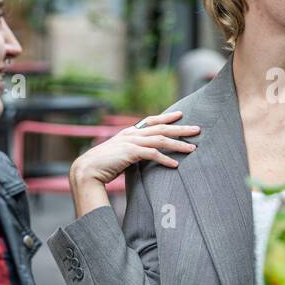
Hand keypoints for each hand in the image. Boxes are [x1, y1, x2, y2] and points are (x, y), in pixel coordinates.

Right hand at [68, 110, 199, 214]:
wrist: (87, 170)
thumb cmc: (103, 165)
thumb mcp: (119, 154)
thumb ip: (132, 152)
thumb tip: (143, 155)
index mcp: (129, 132)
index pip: (151, 121)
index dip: (167, 117)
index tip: (180, 114)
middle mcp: (131, 134)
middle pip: (161, 128)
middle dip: (180, 128)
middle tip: (197, 129)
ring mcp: (131, 142)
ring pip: (160, 140)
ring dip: (178, 144)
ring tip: (193, 148)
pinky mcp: (130, 153)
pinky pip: (152, 154)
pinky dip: (165, 159)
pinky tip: (175, 164)